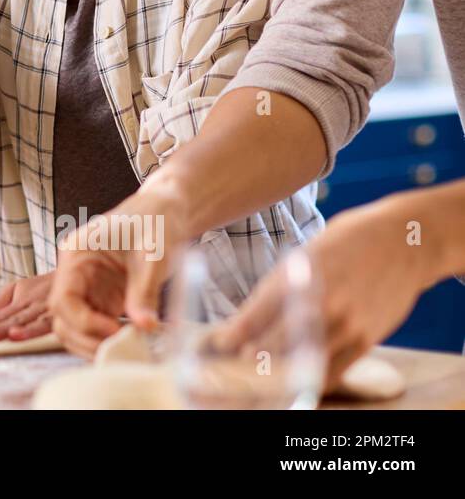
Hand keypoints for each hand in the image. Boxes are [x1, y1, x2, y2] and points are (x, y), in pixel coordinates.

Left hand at [0, 272, 54, 341]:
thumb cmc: (44, 287)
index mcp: (22, 299)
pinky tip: (19, 335)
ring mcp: (47, 310)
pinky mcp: (61, 316)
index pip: (1, 314)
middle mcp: (33, 305)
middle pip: (11, 318)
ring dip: (7, 329)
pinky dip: (32, 330)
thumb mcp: (19, 288)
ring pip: (25, 321)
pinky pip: (46, 325)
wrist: (77, 275)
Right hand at [49, 198, 178, 357]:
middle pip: (62, 318)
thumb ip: (145, 290)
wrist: (166, 210)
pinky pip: (93, 327)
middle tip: (119, 348)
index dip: (84, 322)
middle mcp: (75, 273)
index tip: (116, 330)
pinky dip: (106, 340)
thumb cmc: (156, 221)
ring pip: (73, 327)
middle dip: (86, 338)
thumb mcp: (154, 253)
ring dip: (92, 343)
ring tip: (124, 347)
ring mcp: (87, 287)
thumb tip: (144, 326)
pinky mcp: (102, 298)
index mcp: (76, 254)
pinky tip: (129, 341)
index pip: (63, 298)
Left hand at [212, 198, 433, 390]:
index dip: (233, 334)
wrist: (403, 242)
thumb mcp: (305, 253)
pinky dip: (311, 379)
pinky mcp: (367, 339)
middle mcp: (320, 301)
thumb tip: (249, 316)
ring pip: (302, 362)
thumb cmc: (347, 242)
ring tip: (261, 373)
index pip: (255, 314)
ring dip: (278, 372)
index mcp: (297, 275)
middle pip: (274, 343)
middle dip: (250, 356)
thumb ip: (281, 285)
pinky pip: (333, 372)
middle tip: (235, 362)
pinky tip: (297, 379)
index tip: (219, 343)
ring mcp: (345, 323)